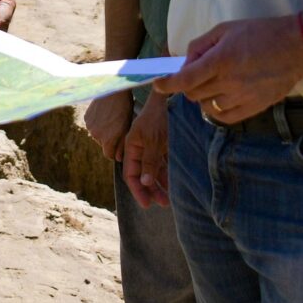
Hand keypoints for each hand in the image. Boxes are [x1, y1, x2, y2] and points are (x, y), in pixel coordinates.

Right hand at [82, 90, 133, 160]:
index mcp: (108, 139)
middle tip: (118, 129)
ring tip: (112, 120)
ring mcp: (90, 126)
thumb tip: (118, 158)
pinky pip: (92, 125)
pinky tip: (105, 115)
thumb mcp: (127, 127)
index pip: (108, 155)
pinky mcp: (86, 118)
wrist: (113, 90)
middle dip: (109, 141)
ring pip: (97, 135)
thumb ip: (122, 144)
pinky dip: (98, 123)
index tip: (120, 146)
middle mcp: (96, 135)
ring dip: (103, 131)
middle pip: (103, 144)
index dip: (115, 152)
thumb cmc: (124, 108)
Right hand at [122, 90, 169, 207]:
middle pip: (141, 175)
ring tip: (169, 200)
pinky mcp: (161, 145)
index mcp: (131, 147)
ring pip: (152, 171)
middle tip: (162, 204)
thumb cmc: (158, 118)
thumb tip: (144, 182)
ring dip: (159, 185)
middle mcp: (139, 149)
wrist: (170, 99)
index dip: (137, 190)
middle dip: (150, 190)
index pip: (130, 173)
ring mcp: (150, 147)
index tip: (146, 204)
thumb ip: (149, 161)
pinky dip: (166, 175)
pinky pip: (162, 165)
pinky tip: (173, 185)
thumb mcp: (154, 141)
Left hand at [153, 15, 302, 123]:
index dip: (167, 84)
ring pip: (206, 106)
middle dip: (188, 85)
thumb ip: (200, 46)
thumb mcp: (225, 29)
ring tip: (215, 83)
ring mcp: (243, 97)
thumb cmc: (260, 33)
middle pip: (193, 93)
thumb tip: (185, 63)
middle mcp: (230, 81)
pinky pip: (224, 117)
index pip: (185, 80)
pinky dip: (216, 110)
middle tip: (198, 73)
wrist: (297, 47)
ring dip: (203, 96)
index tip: (158, 84)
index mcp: (220, 60)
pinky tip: (221, 98)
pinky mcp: (254, 108)